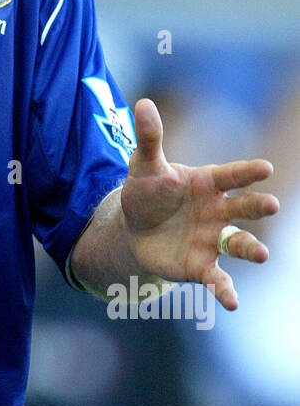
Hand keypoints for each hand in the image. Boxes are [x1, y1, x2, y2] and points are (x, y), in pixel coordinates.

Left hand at [120, 98, 279, 309]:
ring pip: (237, 244)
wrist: (134, 231)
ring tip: (262, 255)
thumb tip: (142, 103)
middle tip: (271, 205)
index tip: (265, 168)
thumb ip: (149, 138)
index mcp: (208, 183)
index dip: (247, 172)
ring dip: (250, 249)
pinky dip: (225, 290)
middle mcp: (218, 211)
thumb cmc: (147, 193)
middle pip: (242, 208)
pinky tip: (231, 302)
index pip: (232, 175)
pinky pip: (216, 279)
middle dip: (257, 206)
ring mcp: (212, 240)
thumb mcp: (144, 165)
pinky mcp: (201, 266)